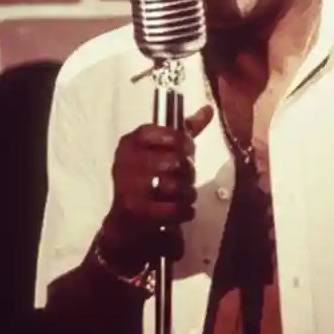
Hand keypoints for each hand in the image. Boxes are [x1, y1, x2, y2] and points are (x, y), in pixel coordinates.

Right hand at [97, 105, 214, 273]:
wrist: (124, 225)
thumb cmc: (147, 181)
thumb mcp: (160, 152)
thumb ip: (184, 131)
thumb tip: (209, 109)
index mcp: (130, 142)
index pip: (168, 133)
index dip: (183, 143)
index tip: (185, 151)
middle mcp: (126, 161)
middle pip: (176, 160)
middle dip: (187, 172)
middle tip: (183, 179)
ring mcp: (129, 186)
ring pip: (177, 185)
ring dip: (187, 194)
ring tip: (182, 196)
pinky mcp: (137, 210)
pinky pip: (176, 208)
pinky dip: (185, 211)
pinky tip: (180, 211)